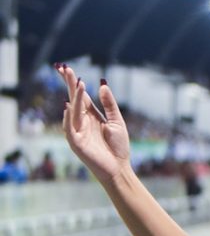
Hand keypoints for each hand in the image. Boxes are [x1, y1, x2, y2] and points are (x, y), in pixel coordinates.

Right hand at [56, 64, 131, 185]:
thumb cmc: (118, 146)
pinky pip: (70, 129)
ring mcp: (78, 132)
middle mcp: (82, 122)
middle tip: (64, 68)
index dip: (74, 83)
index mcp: (91, 116)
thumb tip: (102, 84)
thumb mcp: (116, 121)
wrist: (119, 168)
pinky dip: (68, 119)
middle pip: (74, 99)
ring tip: (78, 83)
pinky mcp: (76, 144)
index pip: (81, 96)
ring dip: (75, 97)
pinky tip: (68, 107)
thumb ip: (109, 104)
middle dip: (69, 84)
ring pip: (74, 111)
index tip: (68, 68)